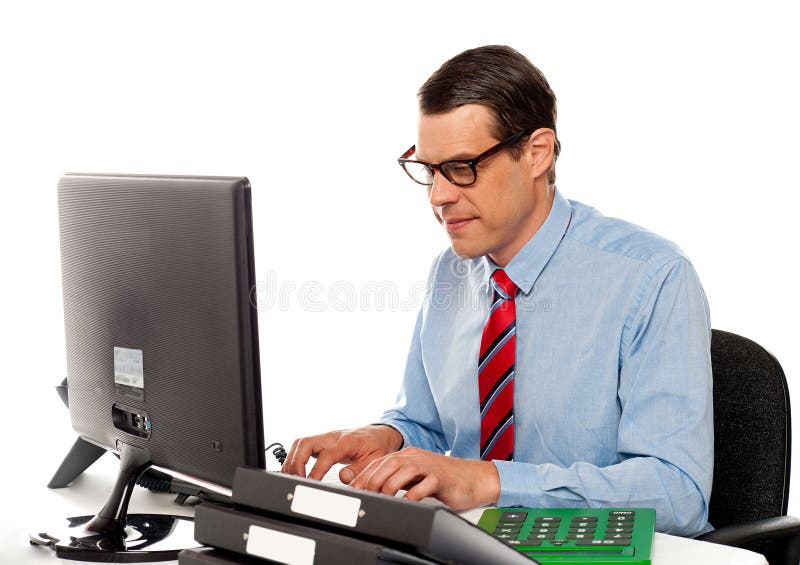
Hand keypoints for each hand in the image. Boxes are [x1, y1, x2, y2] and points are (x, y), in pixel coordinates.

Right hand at [281, 425, 402, 482]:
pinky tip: (294, 470)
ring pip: (301, 443)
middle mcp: (334, 437)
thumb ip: (360, 469)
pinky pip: (303, 445)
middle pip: (306, 443)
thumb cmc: (378, 445)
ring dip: (293, 459)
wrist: (381, 433)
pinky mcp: (323, 441)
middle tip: (297, 479)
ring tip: (292, 476)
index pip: (326, 455)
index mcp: (347, 441)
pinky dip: (295, 457)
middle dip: (297, 462)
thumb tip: (344, 478)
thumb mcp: (376, 459)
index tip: (310, 483)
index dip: (316, 470)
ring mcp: (327, 438)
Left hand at [348, 447, 500, 510]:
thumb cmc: (443, 478)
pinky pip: (424, 485)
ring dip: (390, 486)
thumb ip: (397, 479)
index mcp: (408, 455)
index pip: (380, 462)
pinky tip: (406, 502)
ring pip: (404, 471)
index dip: (365, 475)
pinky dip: (413, 494)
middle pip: (389, 464)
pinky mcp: (441, 477)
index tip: (353, 489)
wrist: (473, 478)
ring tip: (383, 499)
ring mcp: (429, 466)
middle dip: (374, 480)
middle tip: (366, 496)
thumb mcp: (416, 476)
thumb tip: (372, 489)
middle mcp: (416, 457)